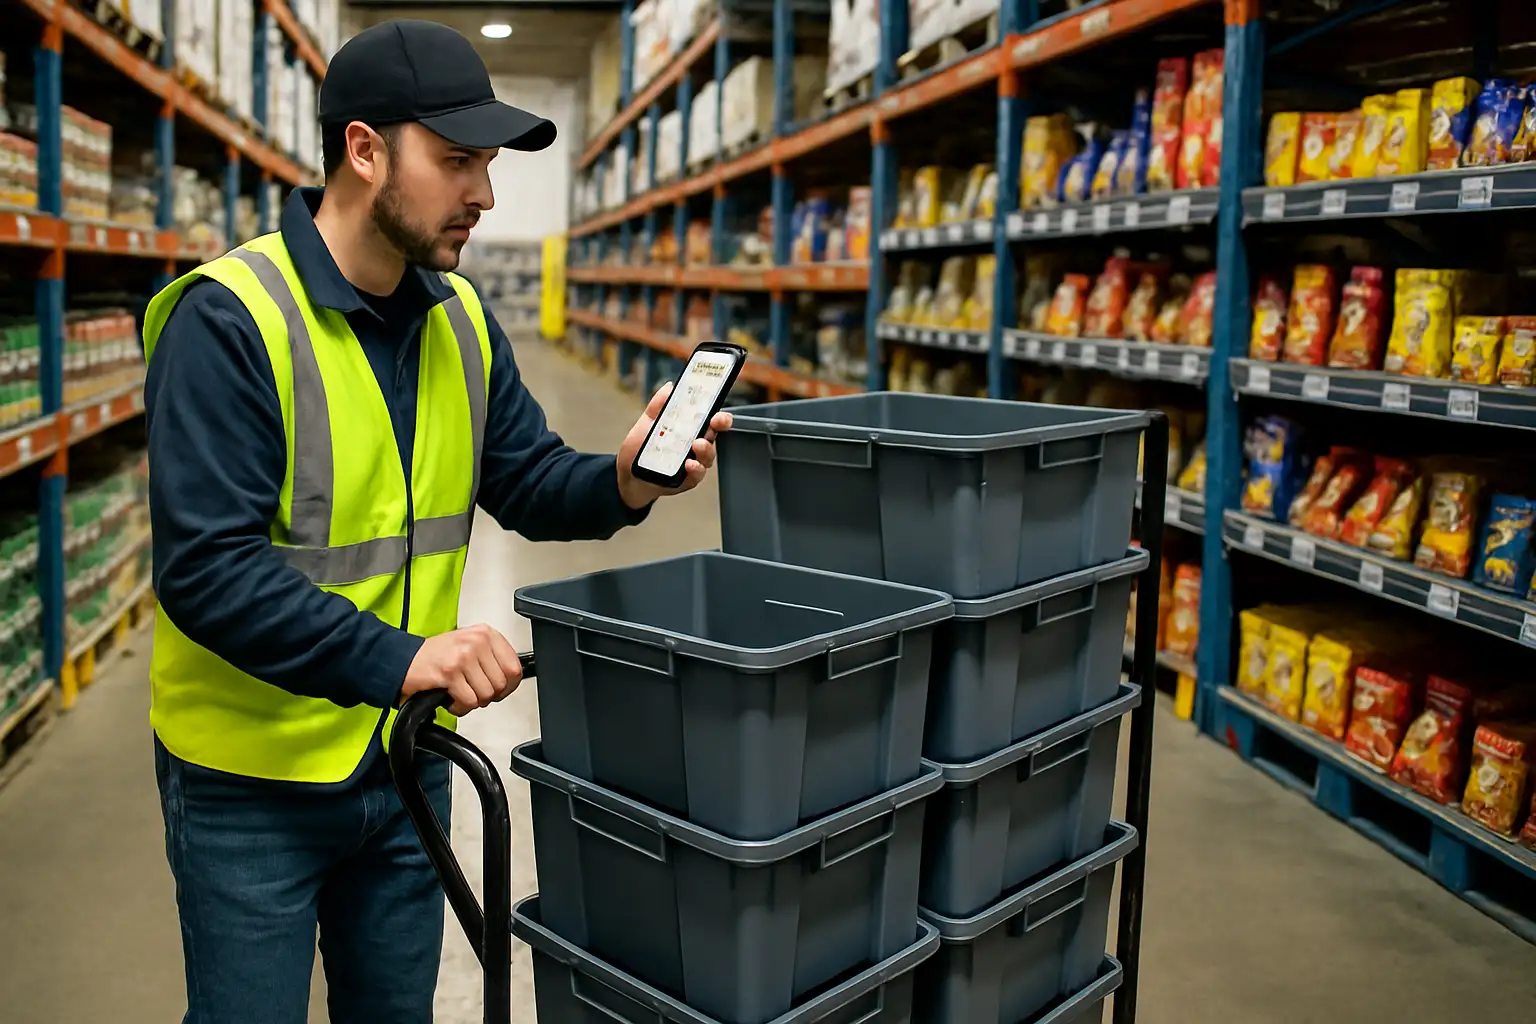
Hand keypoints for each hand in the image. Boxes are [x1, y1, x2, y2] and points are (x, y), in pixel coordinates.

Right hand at [400, 624, 525, 715]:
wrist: (404, 660)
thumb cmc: (437, 656)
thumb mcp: (470, 647)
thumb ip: (492, 658)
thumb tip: (512, 679)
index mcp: (486, 634)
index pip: (514, 668)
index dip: (508, 687)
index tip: (497, 691)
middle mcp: (477, 641)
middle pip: (500, 684)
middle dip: (486, 696)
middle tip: (471, 692)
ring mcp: (463, 656)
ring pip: (485, 695)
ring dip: (471, 702)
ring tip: (458, 693)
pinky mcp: (450, 672)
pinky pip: (468, 701)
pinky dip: (459, 707)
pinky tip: (449, 697)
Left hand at [615, 381, 733, 509]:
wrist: (628, 475)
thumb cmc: (640, 449)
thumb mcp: (646, 423)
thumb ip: (658, 406)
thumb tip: (669, 387)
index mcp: (688, 429)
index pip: (709, 418)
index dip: (718, 412)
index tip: (719, 406)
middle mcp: (694, 445)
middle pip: (714, 434)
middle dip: (719, 425)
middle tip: (716, 421)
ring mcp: (693, 463)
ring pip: (708, 456)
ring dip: (706, 449)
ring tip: (697, 444)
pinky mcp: (687, 480)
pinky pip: (697, 475)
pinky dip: (695, 469)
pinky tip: (689, 464)